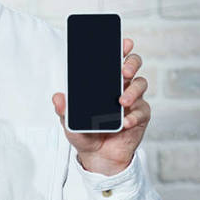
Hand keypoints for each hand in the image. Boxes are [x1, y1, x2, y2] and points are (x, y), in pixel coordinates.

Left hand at [52, 37, 149, 176]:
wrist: (97, 157)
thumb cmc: (85, 133)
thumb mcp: (70, 122)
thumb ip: (63, 110)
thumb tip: (57, 97)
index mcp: (104, 82)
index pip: (114, 59)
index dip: (121, 48)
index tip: (123, 42)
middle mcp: (121, 86)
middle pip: (133, 65)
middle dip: (131, 63)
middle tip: (123, 71)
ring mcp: (133, 100)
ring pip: (140, 85)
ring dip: (132, 91)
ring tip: (121, 102)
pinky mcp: (140, 116)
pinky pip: (142, 111)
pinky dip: (133, 116)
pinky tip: (125, 122)